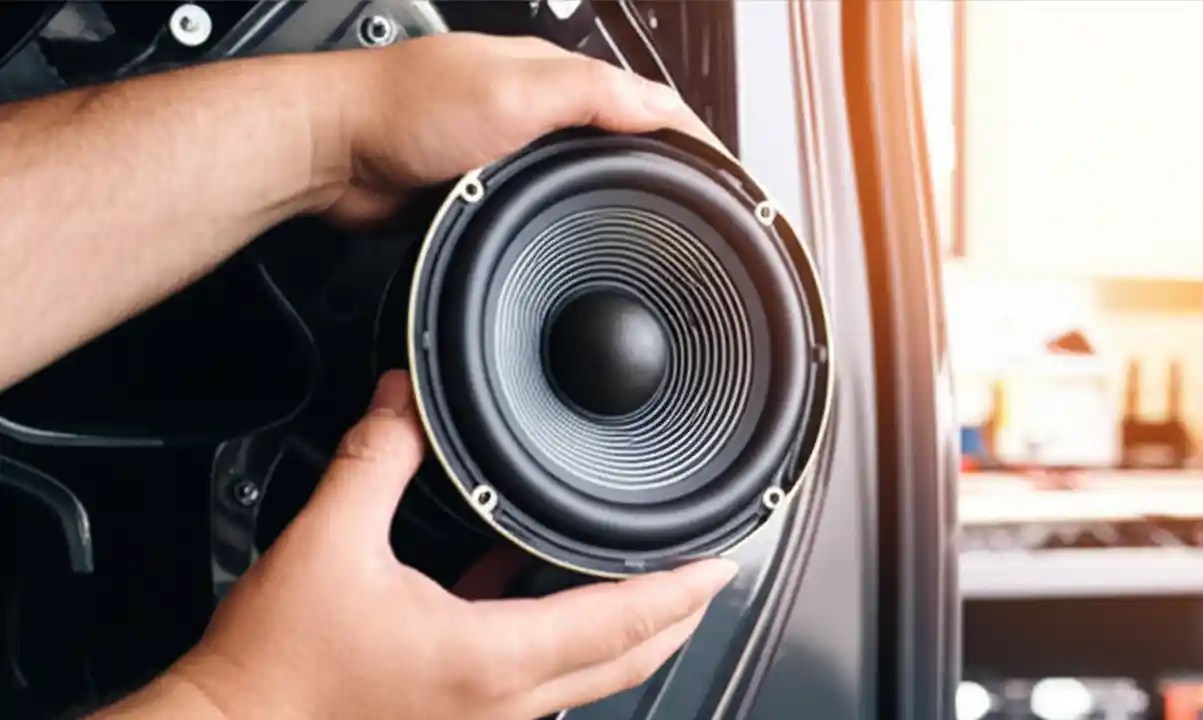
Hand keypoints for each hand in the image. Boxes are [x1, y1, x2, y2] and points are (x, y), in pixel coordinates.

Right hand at [152, 371, 737, 718]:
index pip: (620, 623)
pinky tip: (531, 581)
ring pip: (587, 672)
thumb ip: (376, 458)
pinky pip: (534, 670)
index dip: (680, 589)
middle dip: (677, 615)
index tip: (721, 560)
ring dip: (626, 627)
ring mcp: (482, 716)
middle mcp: (501, 702)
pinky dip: (558, 629)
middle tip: (708, 571)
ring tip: (647, 577)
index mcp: (489, 661)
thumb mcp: (328, 541)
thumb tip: (402, 399)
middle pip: (625, 660)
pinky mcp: (455, 712)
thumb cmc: (276, 668)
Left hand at [307, 32, 721, 226]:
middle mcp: (532, 107)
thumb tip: (660, 108)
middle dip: (665, 163)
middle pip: (620, 135)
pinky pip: (541, 200)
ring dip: (619, 191)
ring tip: (657, 220)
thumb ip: (590, 94)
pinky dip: (569, 213)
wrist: (334, 151)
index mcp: (551, 75)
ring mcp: (507, 147)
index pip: (644, 100)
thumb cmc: (403, 110)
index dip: (690, 134)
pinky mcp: (482, 186)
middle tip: (702, 200)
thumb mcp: (514, 91)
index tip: (724, 170)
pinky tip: (577, 233)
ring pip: (582, 170)